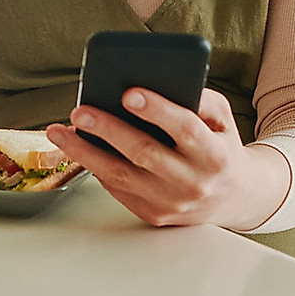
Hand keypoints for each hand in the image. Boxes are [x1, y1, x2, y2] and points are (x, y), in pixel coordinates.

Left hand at [45, 87, 289, 230]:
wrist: (235, 196)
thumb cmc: (219, 145)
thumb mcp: (221, 118)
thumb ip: (199, 99)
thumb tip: (161, 81)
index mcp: (214, 155)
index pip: (184, 130)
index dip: (156, 110)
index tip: (128, 93)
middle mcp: (193, 183)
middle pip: (144, 153)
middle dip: (108, 130)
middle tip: (80, 110)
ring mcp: (171, 203)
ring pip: (121, 176)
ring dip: (84, 152)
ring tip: (58, 131)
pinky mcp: (153, 214)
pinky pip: (117, 189)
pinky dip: (93, 166)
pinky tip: (76, 146)